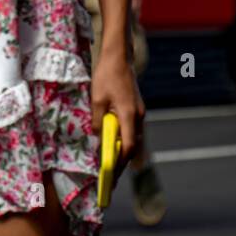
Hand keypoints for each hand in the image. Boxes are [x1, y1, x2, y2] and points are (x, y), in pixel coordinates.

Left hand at [91, 50, 144, 176]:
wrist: (119, 58)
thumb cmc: (106, 76)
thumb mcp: (96, 99)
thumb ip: (98, 120)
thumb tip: (97, 137)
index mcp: (129, 115)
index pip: (128, 145)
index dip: (120, 161)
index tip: (111, 173)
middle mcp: (138, 116)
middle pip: (133, 145)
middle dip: (122, 162)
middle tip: (111, 177)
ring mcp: (139, 112)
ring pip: (133, 137)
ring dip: (123, 151)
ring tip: (111, 165)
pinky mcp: (135, 108)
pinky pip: (131, 129)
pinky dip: (124, 139)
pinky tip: (113, 145)